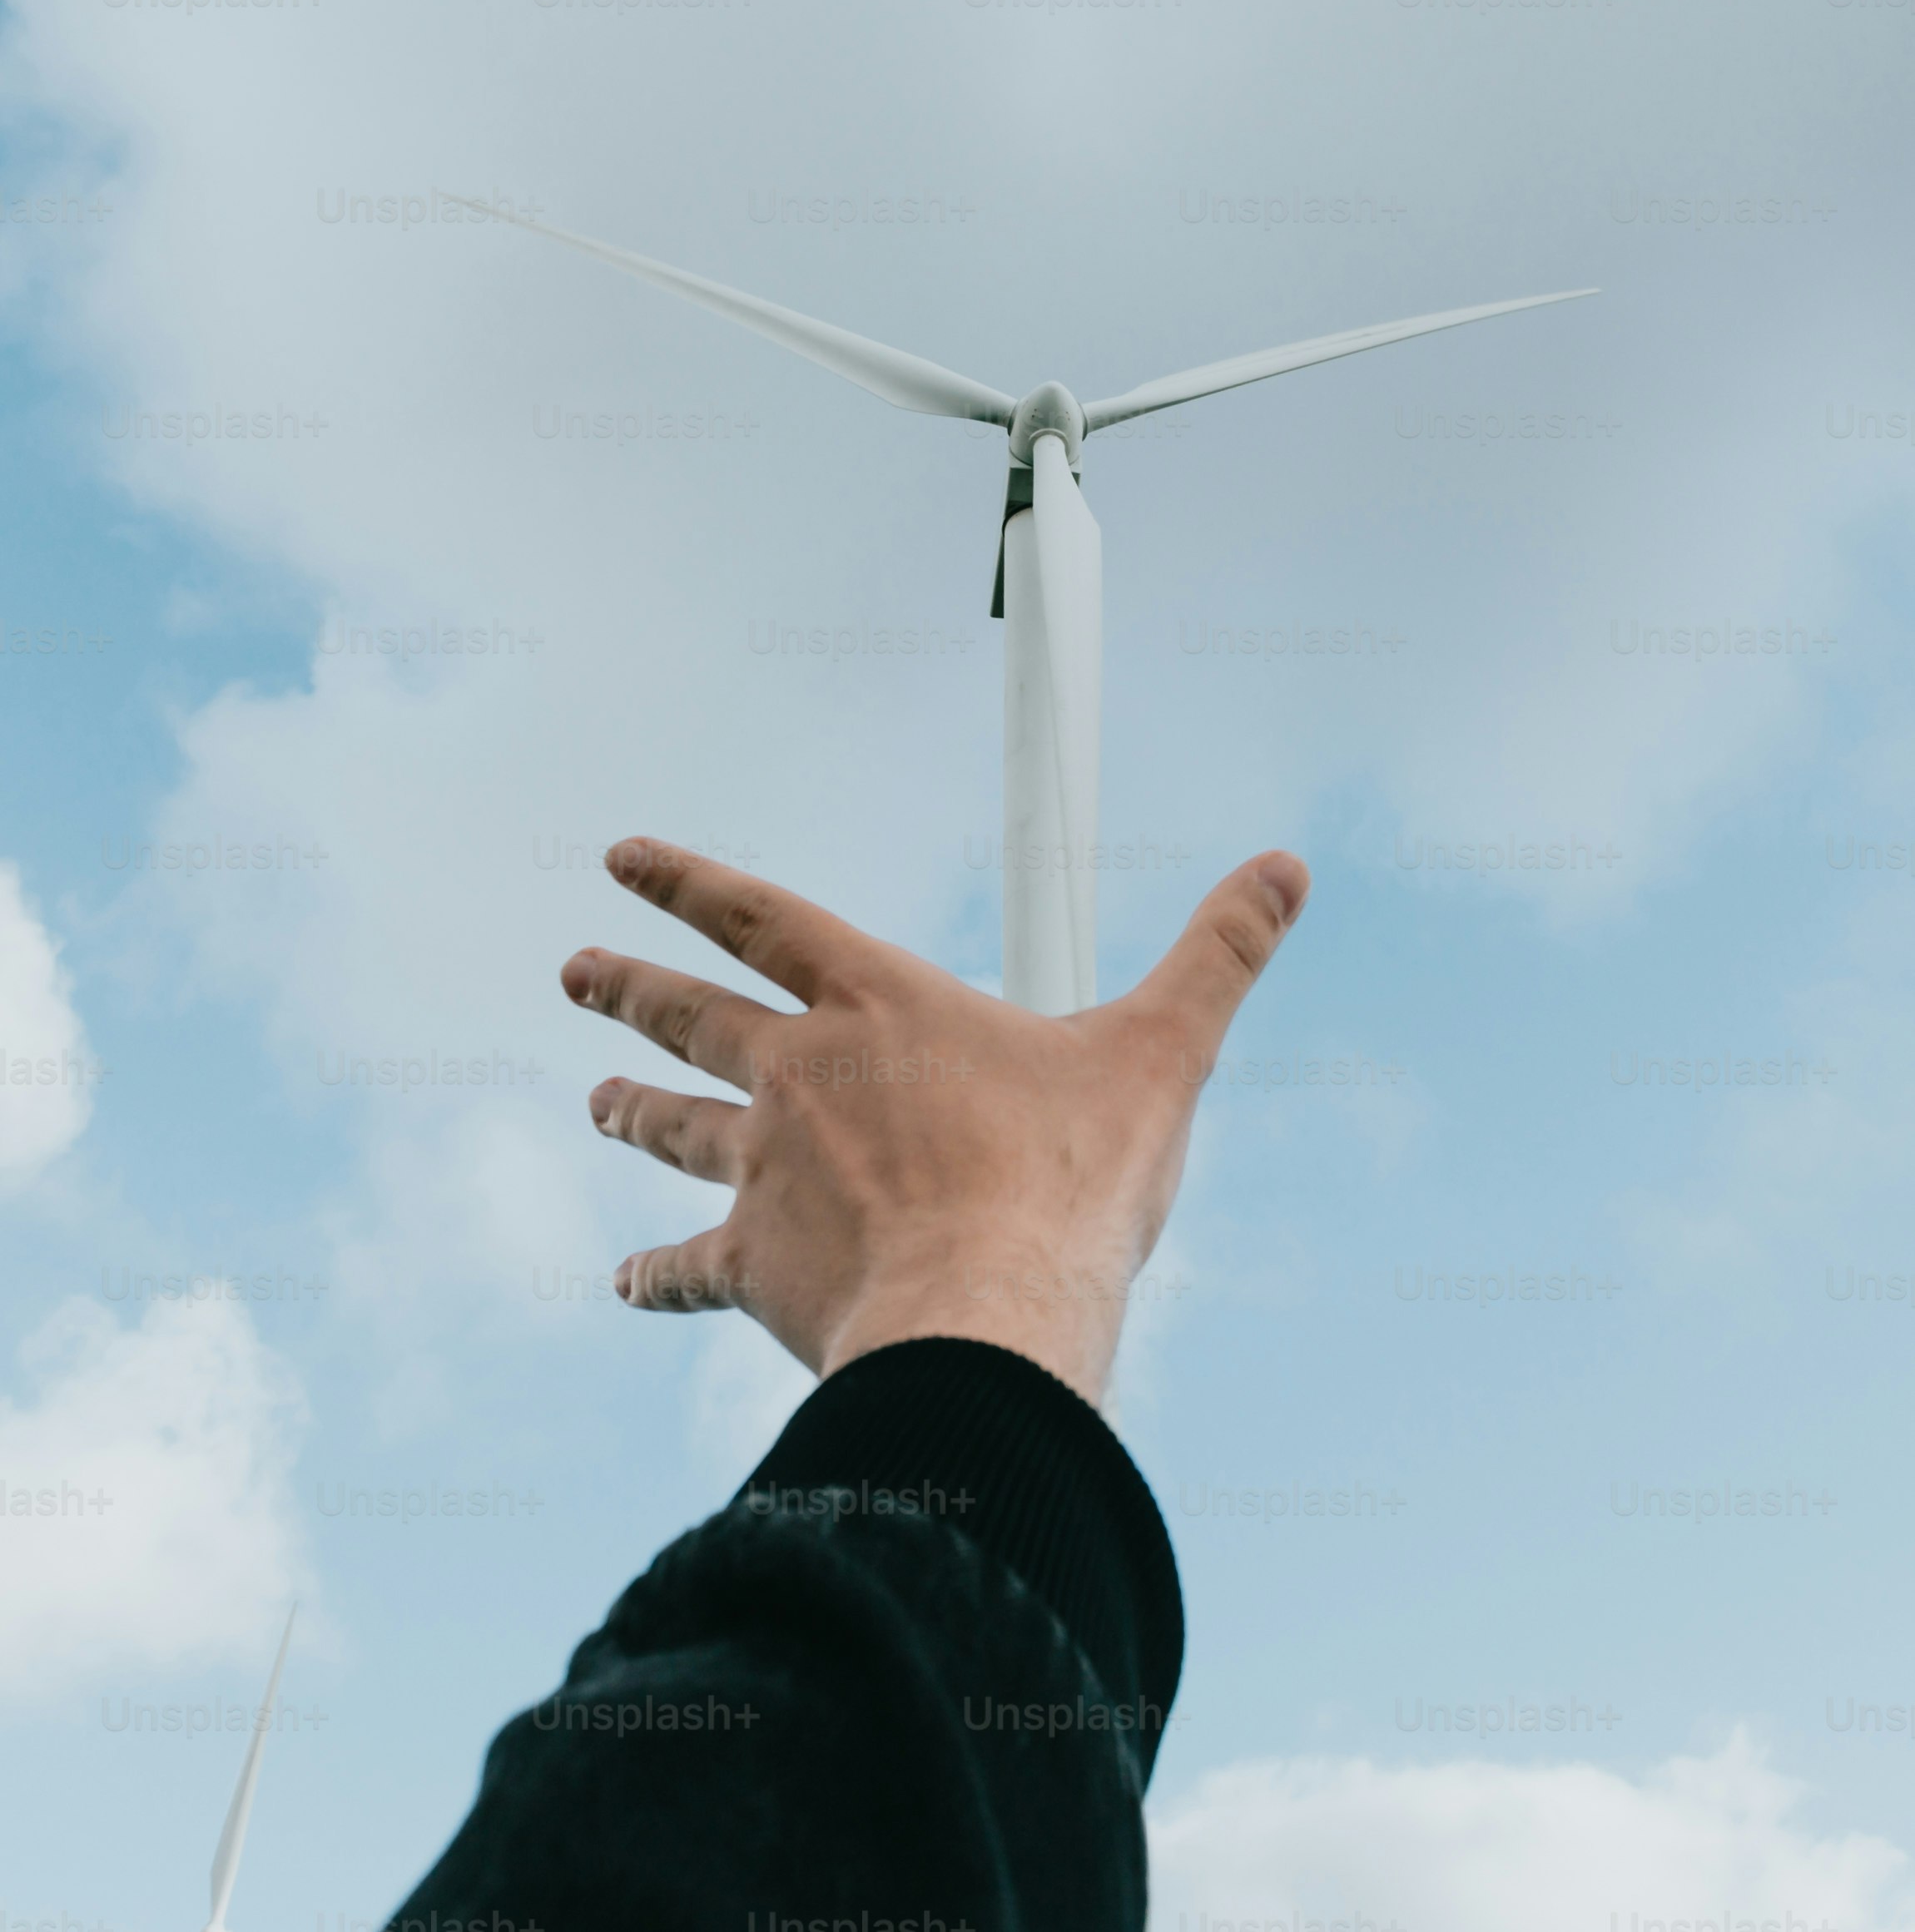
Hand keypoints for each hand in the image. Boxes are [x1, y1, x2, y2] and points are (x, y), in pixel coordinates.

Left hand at [561, 837, 1309, 1407]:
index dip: (688, 880)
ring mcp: (768, 1173)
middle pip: (692, 1015)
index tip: (620, 856)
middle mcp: (802, 1076)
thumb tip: (1286, 869)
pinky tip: (626, 1283)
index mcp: (881, 1006)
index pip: (764, 918)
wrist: (992, 1323)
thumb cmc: (1071, 1185)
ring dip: (634, 1112)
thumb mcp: (1164, 1052)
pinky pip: (688, 1271)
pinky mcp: (759, 1271)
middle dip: (629, 986)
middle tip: (574, 969)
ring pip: (676, 1129)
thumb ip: (1220, 955)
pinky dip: (655, 1278)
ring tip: (595, 1102)